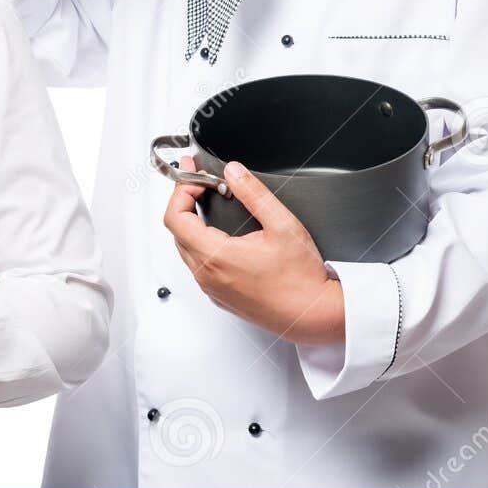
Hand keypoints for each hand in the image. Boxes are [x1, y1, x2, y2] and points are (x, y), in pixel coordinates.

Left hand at [163, 158, 345, 346]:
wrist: (313, 315)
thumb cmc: (301, 279)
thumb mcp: (281, 224)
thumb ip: (253, 193)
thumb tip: (233, 172)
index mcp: (215, 256)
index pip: (175, 217)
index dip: (182, 190)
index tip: (196, 177)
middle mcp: (207, 276)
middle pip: (177, 231)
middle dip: (186, 201)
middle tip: (202, 182)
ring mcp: (212, 289)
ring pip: (186, 248)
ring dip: (192, 222)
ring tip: (211, 202)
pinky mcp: (220, 296)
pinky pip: (199, 266)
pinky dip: (201, 243)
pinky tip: (221, 233)